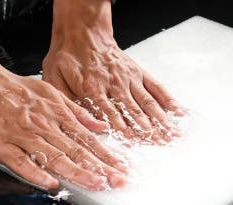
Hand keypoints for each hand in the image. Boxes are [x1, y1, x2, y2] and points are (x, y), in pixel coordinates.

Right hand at [0, 64, 128, 189]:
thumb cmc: (12, 89)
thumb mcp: (50, 93)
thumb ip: (76, 112)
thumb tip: (100, 126)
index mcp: (56, 116)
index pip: (86, 140)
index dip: (106, 156)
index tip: (122, 169)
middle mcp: (44, 127)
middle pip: (76, 151)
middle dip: (100, 167)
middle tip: (119, 181)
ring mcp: (23, 136)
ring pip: (54, 157)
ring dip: (77, 172)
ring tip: (96, 183)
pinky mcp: (2, 145)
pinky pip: (21, 161)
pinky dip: (36, 173)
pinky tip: (51, 184)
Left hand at [43, 0, 183, 143]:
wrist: (81, 32)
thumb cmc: (66, 58)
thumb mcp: (55, 78)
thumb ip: (69, 103)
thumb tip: (88, 124)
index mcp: (93, 87)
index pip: (110, 112)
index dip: (123, 127)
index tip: (133, 140)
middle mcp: (114, 83)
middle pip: (134, 110)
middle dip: (148, 128)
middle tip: (160, 143)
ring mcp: (128, 78)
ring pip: (147, 101)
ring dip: (161, 118)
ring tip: (172, 133)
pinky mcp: (137, 73)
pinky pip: (155, 87)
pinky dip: (168, 99)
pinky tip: (177, 111)